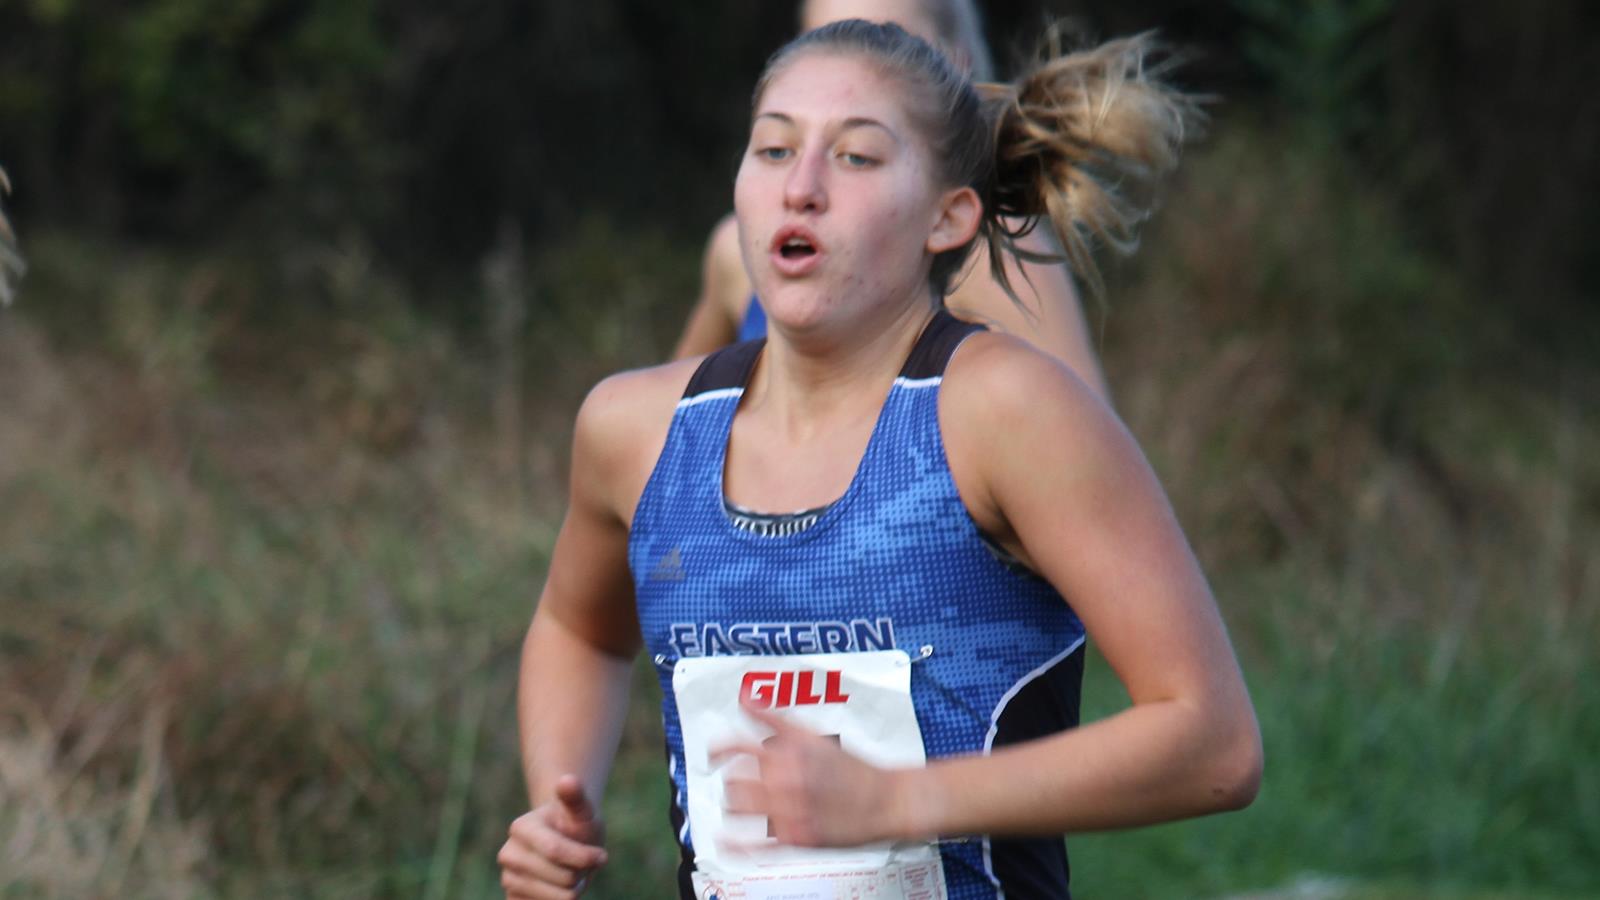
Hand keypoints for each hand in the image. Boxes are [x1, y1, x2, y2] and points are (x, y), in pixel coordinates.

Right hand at [498, 774, 607, 898]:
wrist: (564, 844)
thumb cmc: (575, 826)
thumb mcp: (582, 811)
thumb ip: (576, 797)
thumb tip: (567, 779)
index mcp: (521, 828)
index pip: (556, 850)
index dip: (585, 856)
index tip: (602, 856)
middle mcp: (508, 855)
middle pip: (561, 877)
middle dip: (581, 872)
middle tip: (580, 862)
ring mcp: (508, 880)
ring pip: (559, 898)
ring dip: (574, 889)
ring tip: (570, 873)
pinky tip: (559, 887)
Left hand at [713, 699, 910, 847]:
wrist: (884, 800)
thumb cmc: (853, 768)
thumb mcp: (814, 736)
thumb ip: (776, 720)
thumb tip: (746, 699)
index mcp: (788, 751)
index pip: (738, 745)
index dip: (719, 749)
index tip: (713, 755)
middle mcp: (785, 778)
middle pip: (734, 779)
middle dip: (735, 780)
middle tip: (742, 783)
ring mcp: (789, 809)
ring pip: (738, 808)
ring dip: (735, 806)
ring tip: (742, 806)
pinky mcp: (795, 837)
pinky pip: (753, 843)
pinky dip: (734, 844)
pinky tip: (726, 841)